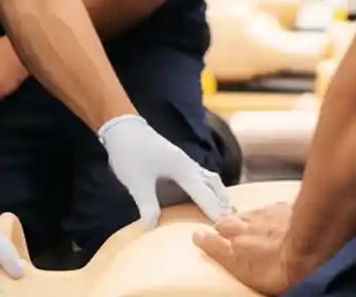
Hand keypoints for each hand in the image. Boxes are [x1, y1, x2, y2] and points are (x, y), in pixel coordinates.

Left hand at [99, 114, 231, 226]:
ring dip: (218, 192)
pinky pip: (201, 175)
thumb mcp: (136, 182)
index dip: (213, 210)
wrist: (123, 128)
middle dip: (223, 201)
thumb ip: (147, 205)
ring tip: (225, 209)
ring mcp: (184, 161)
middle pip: (214, 183)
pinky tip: (204, 195)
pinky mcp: (177, 160)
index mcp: (182, 169)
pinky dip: (209, 187)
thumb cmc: (130, 153)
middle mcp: (188, 165)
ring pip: (209, 178)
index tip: (224, 226)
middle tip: (232, 221)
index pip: (204, 194)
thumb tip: (152, 227)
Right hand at [193, 202, 296, 295]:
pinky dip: (264, 212)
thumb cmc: (285, 273)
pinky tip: (270, 215)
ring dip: (242, 218)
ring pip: (243, 214)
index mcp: (235, 253)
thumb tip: (238, 264)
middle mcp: (243, 232)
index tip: (197, 236)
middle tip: (224, 229)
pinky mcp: (278, 207)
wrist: (311, 244)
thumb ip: (242, 266)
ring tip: (243, 221)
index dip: (204, 240)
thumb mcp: (257, 279)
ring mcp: (261, 217)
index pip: (212, 244)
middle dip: (223, 227)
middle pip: (224, 224)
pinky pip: (266, 208)